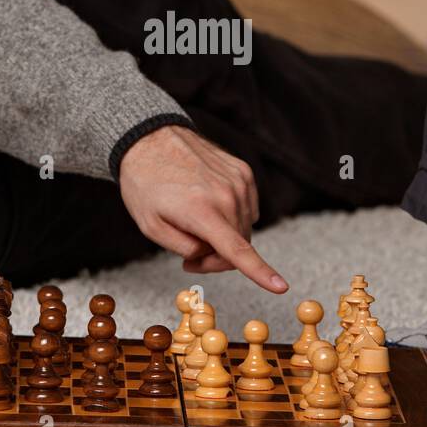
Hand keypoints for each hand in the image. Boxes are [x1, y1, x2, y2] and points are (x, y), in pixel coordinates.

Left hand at [118, 125, 287, 293]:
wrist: (150, 139)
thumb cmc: (145, 185)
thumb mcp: (151, 226)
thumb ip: (184, 248)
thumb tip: (210, 254)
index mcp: (201, 211)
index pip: (236, 250)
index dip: (261, 273)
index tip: (281, 287)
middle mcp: (226, 195)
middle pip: (238, 247)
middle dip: (215, 258)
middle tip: (189, 257)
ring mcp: (239, 181)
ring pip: (243, 228)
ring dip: (224, 235)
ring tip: (195, 225)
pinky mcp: (244, 172)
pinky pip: (247, 208)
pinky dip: (230, 215)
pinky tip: (207, 205)